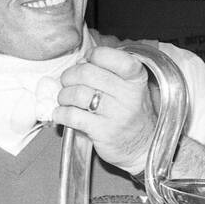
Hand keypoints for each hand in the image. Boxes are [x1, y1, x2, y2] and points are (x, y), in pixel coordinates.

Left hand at [54, 46, 157, 174]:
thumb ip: (109, 71)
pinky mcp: (104, 132)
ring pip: (77, 94)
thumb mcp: (130, 87)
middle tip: (68, 83)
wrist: (143, 147)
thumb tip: (80, 63)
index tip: (87, 62)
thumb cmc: (131, 113)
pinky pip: (73, 116)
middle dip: (69, 76)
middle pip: (86, 73)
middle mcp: (129, 94)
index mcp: (135, 78)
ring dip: (64, 96)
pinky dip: (61, 113)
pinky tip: (62, 114)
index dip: (92, 56)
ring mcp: (117, 114)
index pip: (108, 56)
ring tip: (65, 100)